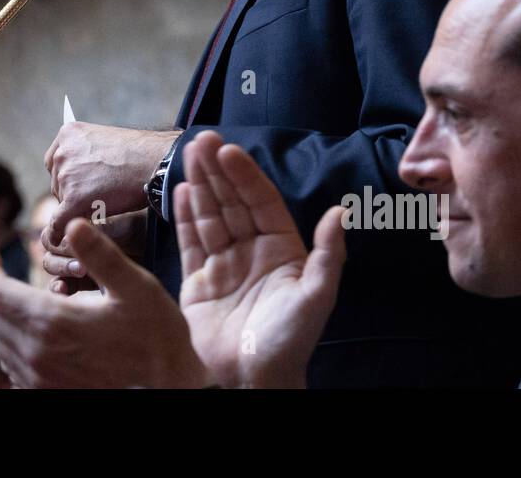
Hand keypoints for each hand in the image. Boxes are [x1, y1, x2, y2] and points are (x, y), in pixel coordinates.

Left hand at [0, 218, 208, 387]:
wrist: (169, 389)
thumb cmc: (155, 336)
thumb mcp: (136, 286)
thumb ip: (101, 255)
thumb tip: (72, 224)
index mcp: (54, 324)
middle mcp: (37, 355)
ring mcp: (39, 378)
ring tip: (0, 286)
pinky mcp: (45, 392)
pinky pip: (9, 362)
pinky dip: (5, 336)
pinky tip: (20, 323)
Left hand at [43, 123, 178, 245]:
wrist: (156, 163)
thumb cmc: (139, 155)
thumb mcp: (104, 140)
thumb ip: (85, 153)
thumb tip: (76, 175)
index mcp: (68, 134)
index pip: (54, 162)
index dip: (68, 177)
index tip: (81, 186)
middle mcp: (62, 153)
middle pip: (56, 183)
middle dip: (73, 193)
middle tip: (99, 195)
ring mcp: (66, 176)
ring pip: (61, 202)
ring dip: (77, 208)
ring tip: (103, 204)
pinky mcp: (74, 199)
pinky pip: (58, 223)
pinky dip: (59, 233)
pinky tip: (60, 241)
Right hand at [174, 130, 345, 388]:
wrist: (252, 380)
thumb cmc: (289, 341)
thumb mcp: (315, 297)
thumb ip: (328, 254)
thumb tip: (340, 212)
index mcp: (282, 249)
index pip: (261, 202)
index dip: (245, 176)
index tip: (229, 151)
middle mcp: (252, 251)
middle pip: (232, 201)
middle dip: (218, 171)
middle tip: (202, 140)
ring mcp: (224, 265)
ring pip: (210, 215)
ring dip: (200, 185)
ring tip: (189, 155)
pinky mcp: (199, 282)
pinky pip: (191, 242)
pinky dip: (185, 216)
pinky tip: (180, 191)